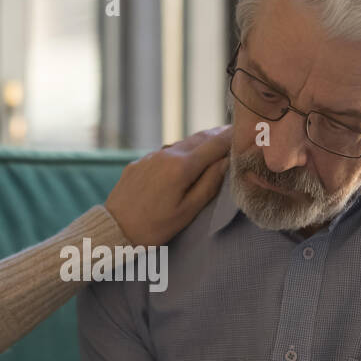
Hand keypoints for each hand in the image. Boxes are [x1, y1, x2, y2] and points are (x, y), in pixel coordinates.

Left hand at [104, 125, 232, 246]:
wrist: (114, 229)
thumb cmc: (154, 227)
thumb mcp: (187, 211)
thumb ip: (209, 183)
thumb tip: (226, 162)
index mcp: (181, 166)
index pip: (215, 144)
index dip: (232, 137)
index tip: (246, 131)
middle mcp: (166, 154)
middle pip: (200, 138)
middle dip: (219, 134)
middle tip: (235, 131)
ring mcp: (151, 156)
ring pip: (183, 142)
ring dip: (201, 141)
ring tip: (216, 141)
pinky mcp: (140, 162)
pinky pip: (166, 151)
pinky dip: (183, 150)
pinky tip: (187, 156)